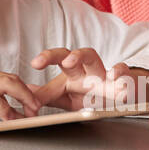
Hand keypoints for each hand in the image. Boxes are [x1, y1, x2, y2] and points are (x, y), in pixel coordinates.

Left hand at [28, 47, 148, 109]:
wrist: (122, 96)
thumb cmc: (91, 95)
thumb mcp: (68, 97)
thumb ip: (47, 94)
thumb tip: (25, 91)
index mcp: (72, 73)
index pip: (57, 59)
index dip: (45, 59)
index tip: (34, 63)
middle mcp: (86, 69)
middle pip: (71, 53)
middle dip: (59, 54)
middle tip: (55, 59)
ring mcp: (103, 73)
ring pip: (93, 56)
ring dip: (81, 56)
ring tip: (71, 61)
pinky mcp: (123, 80)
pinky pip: (123, 72)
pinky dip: (119, 74)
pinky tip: (114, 77)